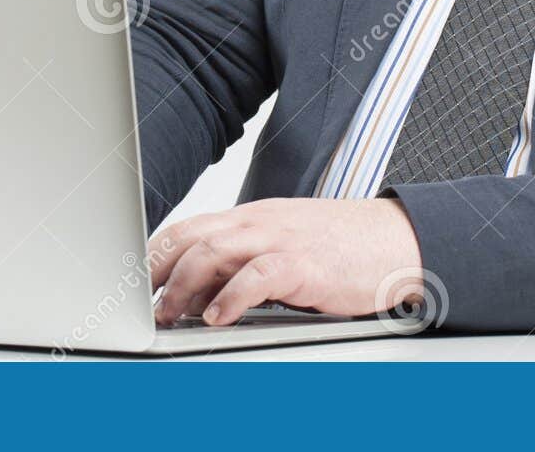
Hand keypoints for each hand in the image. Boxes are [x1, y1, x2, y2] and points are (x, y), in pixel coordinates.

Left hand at [148, 196, 425, 325]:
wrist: (397, 239)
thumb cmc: (343, 246)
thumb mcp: (285, 244)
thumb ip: (245, 260)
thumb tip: (202, 290)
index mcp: (252, 218)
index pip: (189, 228)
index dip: (156, 255)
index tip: (136, 283)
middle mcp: (259, 223)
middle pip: (191, 236)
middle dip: (158, 272)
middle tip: (144, 305)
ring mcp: (281, 240)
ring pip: (214, 252)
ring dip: (184, 286)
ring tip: (172, 314)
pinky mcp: (305, 264)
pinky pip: (258, 277)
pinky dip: (231, 298)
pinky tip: (218, 316)